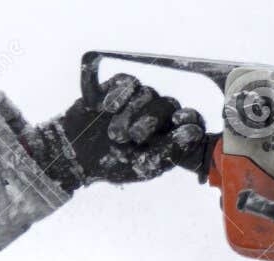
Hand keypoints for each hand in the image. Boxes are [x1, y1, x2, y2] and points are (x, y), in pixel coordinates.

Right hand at [57, 74, 207, 185]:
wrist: (78, 154)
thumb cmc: (115, 164)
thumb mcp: (145, 166)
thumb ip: (171, 150)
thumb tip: (195, 132)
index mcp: (169, 134)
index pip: (189, 119)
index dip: (188, 118)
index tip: (179, 123)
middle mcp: (158, 114)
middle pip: (168, 104)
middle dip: (151, 120)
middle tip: (135, 137)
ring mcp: (139, 99)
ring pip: (147, 93)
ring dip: (131, 113)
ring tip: (115, 133)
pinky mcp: (119, 87)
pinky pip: (128, 82)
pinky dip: (119, 95)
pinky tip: (108, 109)